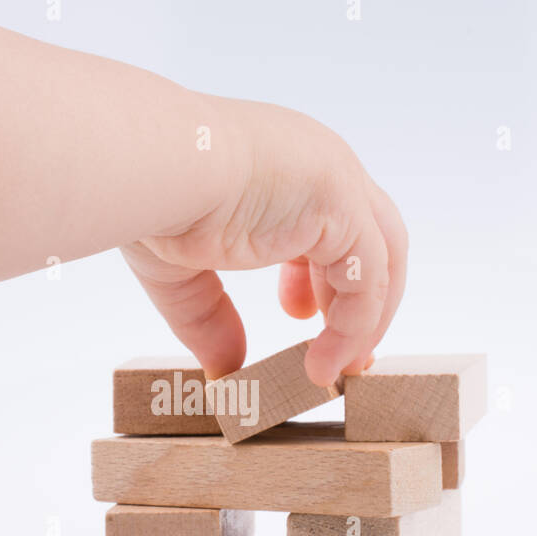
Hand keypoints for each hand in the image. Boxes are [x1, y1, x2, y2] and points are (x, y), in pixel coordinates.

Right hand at [121, 96, 407, 385]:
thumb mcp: (184, 272)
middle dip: (360, 303)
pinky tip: (322, 363)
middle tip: (344, 355)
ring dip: (364, 323)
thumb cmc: (155, 200)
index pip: (328, 223)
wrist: (154, 168)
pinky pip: (368, 280)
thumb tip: (225, 368)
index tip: (300, 317)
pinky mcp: (344, 205)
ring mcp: (338, 180)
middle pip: (372, 240)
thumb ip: (210, 316)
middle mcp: (321, 165)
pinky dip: (353, 329)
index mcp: (286, 170)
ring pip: (382, 261)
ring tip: (337, 370)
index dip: (320, 277)